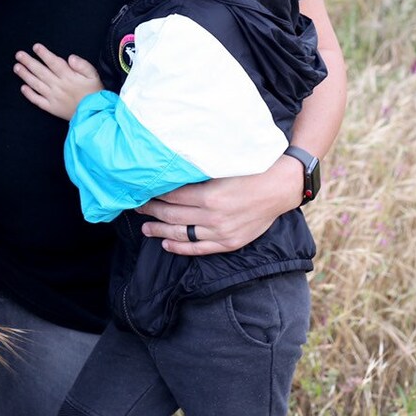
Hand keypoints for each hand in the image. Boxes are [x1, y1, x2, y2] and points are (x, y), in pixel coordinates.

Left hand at [14, 43, 101, 120]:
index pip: (53, 62)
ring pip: (36, 84)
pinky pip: (37, 100)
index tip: (35, 47)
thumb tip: (70, 57)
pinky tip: (23, 87)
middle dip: (29, 62)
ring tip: (17, 67)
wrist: (95, 114)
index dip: (44, 54)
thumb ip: (82, 65)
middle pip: (41, 71)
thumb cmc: (94, 92)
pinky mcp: (51, 108)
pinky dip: (29, 94)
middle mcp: (58, 86)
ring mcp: (53, 97)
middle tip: (18, 54)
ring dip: (25, 75)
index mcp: (68, 76)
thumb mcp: (94, 76)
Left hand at [138, 154, 302, 254]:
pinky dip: (180, 248)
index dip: (154, 194)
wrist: (279, 188)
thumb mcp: (223, 166)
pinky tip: (166, 243)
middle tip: (136, 206)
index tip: (141, 190)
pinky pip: (199, 249)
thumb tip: (173, 170)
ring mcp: (220, 232)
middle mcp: (212, 216)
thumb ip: (199, 172)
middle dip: (151, 211)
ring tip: (145, 228)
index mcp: (209, 195)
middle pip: (172, 215)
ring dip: (160, 231)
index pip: (172, 197)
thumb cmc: (252, 171)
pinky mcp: (229, 242)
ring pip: (182, 234)